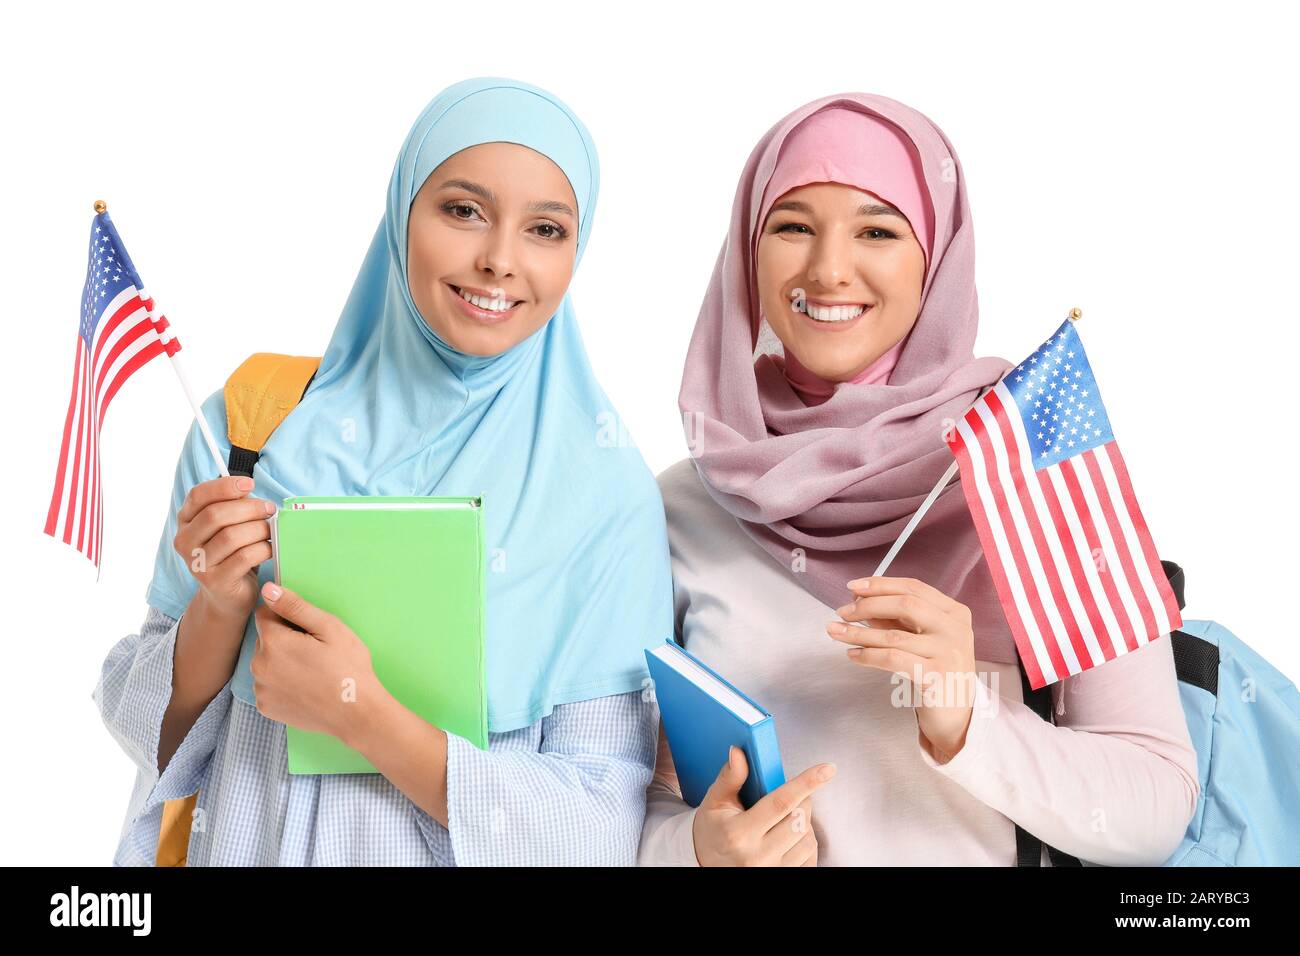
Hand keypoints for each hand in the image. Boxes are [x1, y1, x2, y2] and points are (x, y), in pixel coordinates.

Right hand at [173, 475, 275, 621]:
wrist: (228, 597)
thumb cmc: (232, 554)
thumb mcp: (228, 526)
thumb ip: (233, 507)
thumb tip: (249, 490)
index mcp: (185, 521)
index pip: (198, 495)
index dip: (224, 486)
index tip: (250, 483)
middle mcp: (184, 541)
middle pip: (216, 515)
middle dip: (249, 508)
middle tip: (269, 509)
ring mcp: (197, 563)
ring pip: (231, 536)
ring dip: (259, 529)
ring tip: (271, 531)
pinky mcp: (215, 581)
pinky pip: (244, 557)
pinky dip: (263, 549)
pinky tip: (270, 549)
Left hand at [252, 581, 385, 743]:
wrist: (356, 712)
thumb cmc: (348, 666)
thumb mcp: (329, 628)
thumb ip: (295, 606)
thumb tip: (268, 589)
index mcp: (273, 642)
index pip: (265, 614)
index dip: (288, 618)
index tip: (309, 631)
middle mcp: (258, 665)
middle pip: (265, 639)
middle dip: (284, 640)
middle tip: (315, 652)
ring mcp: (261, 689)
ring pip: (265, 662)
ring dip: (281, 662)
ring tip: (311, 671)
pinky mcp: (266, 707)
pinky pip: (268, 685)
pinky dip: (281, 683)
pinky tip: (304, 687)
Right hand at [692, 746, 833, 865]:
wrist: (706, 865)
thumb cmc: (712, 832)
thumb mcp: (714, 803)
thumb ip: (729, 777)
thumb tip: (739, 753)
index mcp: (738, 833)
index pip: (780, 802)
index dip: (806, 783)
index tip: (827, 769)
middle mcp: (757, 856)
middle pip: (799, 818)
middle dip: (802, 799)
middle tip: (791, 795)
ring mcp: (772, 871)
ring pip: (808, 838)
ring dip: (803, 822)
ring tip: (784, 818)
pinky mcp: (782, 878)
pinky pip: (810, 856)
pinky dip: (805, 841)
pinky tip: (789, 837)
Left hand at [827, 575, 977, 762]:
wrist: (956, 715)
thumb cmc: (935, 670)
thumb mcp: (919, 638)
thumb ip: (895, 619)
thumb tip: (858, 599)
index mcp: (955, 612)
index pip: (914, 588)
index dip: (881, 584)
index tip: (852, 587)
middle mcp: (956, 629)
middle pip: (905, 604)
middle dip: (868, 605)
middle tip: (842, 611)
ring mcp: (948, 652)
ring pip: (894, 635)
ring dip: (858, 632)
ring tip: (835, 631)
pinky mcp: (936, 676)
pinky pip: (892, 659)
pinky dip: (867, 655)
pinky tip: (852, 654)